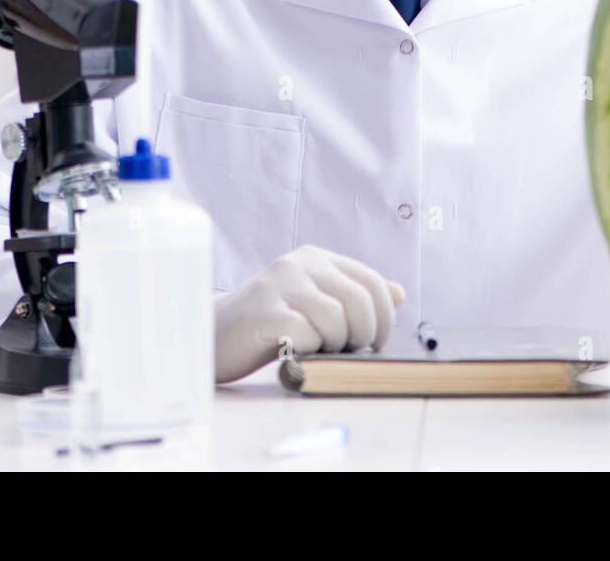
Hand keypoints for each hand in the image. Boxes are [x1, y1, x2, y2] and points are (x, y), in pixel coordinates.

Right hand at [212, 244, 405, 383]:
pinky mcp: (265, 312)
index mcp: (316, 259)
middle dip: (365, 334)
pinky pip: (307, 333)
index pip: (371, 280)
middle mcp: (299, 264)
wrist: (211, 336)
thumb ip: (352, 296)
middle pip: (360, 299)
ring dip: (335, 344)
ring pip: (337, 318)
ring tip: (317, 349)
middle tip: (350, 351)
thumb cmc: (267, 325)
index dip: (385, 316)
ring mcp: (280, 285)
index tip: (377, 341)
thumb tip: (398, 293)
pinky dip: (308, 349)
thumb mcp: (314, 304)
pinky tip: (293, 350)